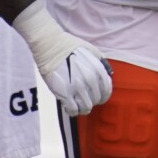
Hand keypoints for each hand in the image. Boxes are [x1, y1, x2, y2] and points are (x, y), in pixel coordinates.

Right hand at [13, 0, 111, 114]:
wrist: (49, 45)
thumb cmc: (69, 45)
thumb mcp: (92, 50)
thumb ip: (102, 62)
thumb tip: (108, 73)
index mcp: (98, 71)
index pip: (106, 91)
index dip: (103, 96)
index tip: (98, 97)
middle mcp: (90, 81)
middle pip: (96, 100)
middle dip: (92, 101)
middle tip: (85, 99)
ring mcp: (77, 88)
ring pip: (86, 107)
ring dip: (83, 108)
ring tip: (78, 106)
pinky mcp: (64, 93)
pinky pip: (73, 109)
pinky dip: (73, 112)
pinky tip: (70, 108)